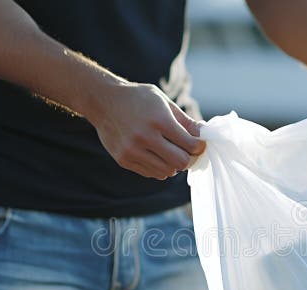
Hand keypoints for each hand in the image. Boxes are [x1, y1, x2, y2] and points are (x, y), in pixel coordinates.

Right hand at [88, 82, 205, 179]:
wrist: (102, 101)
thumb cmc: (137, 98)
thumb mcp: (163, 102)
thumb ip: (184, 121)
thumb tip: (204, 134)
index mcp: (159, 120)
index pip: (190, 145)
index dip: (200, 147)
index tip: (199, 144)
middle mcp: (145, 137)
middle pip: (181, 162)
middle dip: (189, 158)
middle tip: (189, 152)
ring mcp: (133, 151)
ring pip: (167, 172)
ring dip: (174, 165)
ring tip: (172, 153)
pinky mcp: (124, 160)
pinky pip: (151, 173)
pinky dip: (160, 168)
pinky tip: (157, 155)